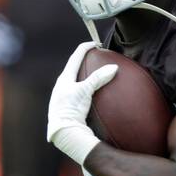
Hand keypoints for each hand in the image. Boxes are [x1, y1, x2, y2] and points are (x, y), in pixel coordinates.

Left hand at [47, 41, 117, 165]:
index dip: (85, 48)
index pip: (75, 57)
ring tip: (94, 74)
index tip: (96, 43)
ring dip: (83, 75)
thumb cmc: (71, 109)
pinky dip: (84, 88)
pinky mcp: (66, 108)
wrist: (63, 132)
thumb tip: (114, 67)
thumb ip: (99, 78)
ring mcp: (62, 97)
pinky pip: (75, 92)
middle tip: (95, 56)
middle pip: (73, 68)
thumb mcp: (85, 91)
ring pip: (73, 81)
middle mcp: (61, 86)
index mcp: (64, 78)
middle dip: (83, 61)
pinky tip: (90, 95)